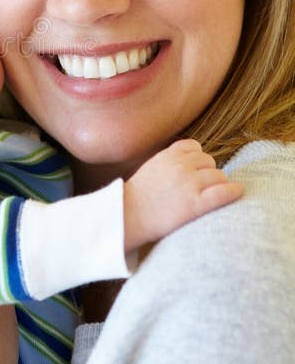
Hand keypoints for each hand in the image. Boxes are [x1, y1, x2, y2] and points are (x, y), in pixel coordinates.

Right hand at [123, 139, 242, 250]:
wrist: (127, 216)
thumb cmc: (136, 198)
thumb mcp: (150, 169)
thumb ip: (168, 162)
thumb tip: (188, 164)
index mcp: (168, 155)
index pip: (194, 147)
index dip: (198, 159)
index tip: (197, 170)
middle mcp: (180, 165)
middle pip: (209, 161)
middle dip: (208, 173)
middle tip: (203, 188)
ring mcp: (189, 183)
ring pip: (218, 176)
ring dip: (219, 184)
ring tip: (213, 196)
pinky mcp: (196, 203)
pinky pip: (223, 192)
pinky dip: (233, 191)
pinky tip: (236, 192)